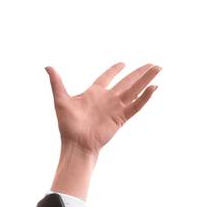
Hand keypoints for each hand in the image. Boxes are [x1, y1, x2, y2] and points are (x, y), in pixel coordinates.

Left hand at [46, 62, 160, 199]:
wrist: (76, 143)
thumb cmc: (67, 125)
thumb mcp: (61, 100)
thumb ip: (57, 82)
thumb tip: (48, 66)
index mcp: (95, 93)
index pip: (107, 77)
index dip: (115, 70)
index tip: (123, 63)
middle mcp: (108, 98)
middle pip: (128, 81)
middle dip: (140, 72)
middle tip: (152, 63)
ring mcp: (116, 107)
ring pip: (135, 89)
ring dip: (146, 79)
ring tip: (158, 68)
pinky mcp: (122, 117)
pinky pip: (136, 105)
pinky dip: (145, 97)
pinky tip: (154, 88)